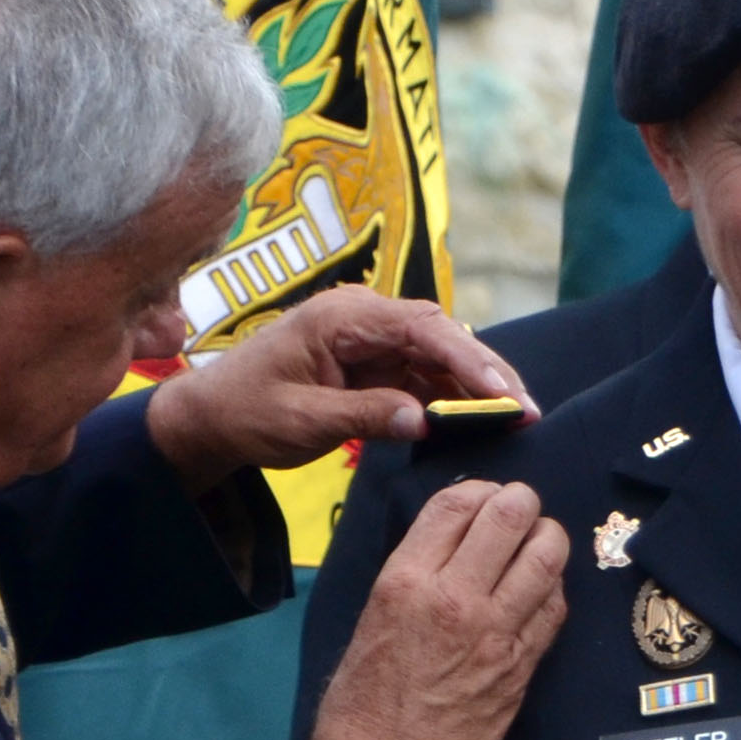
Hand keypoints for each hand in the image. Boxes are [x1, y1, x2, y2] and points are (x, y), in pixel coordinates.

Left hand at [147, 288, 532, 488]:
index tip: (503, 392)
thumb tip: (425, 420)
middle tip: (528, 409)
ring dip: (475, 385)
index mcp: (341, 317)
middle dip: (486, 371)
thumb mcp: (302, 422)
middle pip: (440, 335)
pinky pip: (423, 375)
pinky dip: (452, 397)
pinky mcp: (374, 363)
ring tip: (516, 418)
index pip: (421, 328)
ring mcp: (370, 338)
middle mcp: (362, 317)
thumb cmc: (246, 412)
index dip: (468, 359)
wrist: (212, 416)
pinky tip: (480, 419)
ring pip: (439, 355)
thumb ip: (364, 417)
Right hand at [298, 479, 566, 739]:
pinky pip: (554, 608)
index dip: (481, 489)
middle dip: (523, 503)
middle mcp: (454, 599)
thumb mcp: (371, 618)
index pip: (457, 504)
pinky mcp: (520, 667)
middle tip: (521, 510)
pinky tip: (540, 589)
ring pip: (547, 557)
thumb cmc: (362, 704)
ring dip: (548, 538)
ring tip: (539, 541)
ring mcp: (495, 633)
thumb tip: (453, 541)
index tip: (486, 496)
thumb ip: (414, 574)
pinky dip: (553, 588)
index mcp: (405, 581)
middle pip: (511, 517)